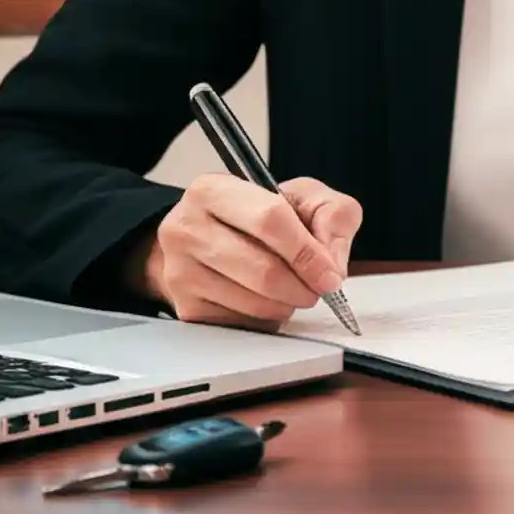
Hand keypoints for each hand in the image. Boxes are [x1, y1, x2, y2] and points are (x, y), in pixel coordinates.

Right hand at [129, 174, 362, 329]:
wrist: (215, 239)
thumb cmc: (262, 217)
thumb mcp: (304, 198)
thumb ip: (333, 216)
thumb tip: (332, 263)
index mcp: (213, 190)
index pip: (270, 220)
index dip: (308, 252)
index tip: (330, 274)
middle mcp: (186, 227)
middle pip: (263, 269)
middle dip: (302, 286)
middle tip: (317, 289)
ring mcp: (180, 270)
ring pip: (253, 301)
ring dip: (287, 304)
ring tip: (292, 291)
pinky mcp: (186, 308)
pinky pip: (241, 323)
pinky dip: (266, 318)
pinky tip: (265, 301)